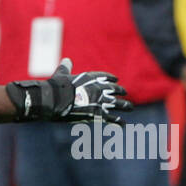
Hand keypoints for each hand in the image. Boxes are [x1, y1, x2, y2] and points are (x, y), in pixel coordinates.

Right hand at [7, 58, 132, 123]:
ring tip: (130, 108)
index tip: (117, 80)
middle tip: (125, 93)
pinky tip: (123, 124)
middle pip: (114, 90)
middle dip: (120, 91)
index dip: (111, 79)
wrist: (54, 100)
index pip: (105, 77)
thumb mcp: (61, 74)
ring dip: (125, 106)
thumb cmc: (56, 87)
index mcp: (90, 78)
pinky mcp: (97, 114)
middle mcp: (98, 88)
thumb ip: (66, 67)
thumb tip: (66, 60)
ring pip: (117, 104)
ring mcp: (100, 101)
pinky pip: (112, 118)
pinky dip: (118, 121)